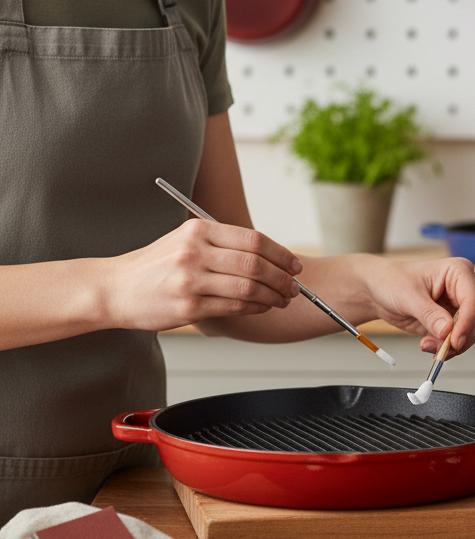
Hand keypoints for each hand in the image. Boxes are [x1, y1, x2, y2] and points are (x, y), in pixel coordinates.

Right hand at [106, 219, 301, 330]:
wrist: (114, 289)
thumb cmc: (155, 266)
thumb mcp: (184, 241)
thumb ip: (222, 243)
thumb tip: (269, 255)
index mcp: (198, 230)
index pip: (252, 239)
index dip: (280, 254)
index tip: (294, 264)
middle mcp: (194, 252)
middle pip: (254, 263)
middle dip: (282, 277)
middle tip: (295, 286)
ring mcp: (190, 281)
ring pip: (248, 287)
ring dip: (273, 295)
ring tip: (283, 299)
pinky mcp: (188, 307)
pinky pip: (234, 307)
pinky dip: (255, 308)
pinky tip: (263, 307)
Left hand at [347, 255, 474, 355]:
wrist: (381, 291)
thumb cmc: (394, 282)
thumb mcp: (409, 297)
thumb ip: (430, 314)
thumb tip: (447, 331)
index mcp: (459, 272)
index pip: (474, 299)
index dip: (468, 322)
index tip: (455, 340)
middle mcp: (465, 288)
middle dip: (461, 337)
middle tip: (441, 348)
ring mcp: (461, 305)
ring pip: (472, 332)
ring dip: (453, 345)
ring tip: (427, 345)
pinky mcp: (454, 321)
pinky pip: (460, 339)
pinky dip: (448, 348)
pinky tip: (430, 345)